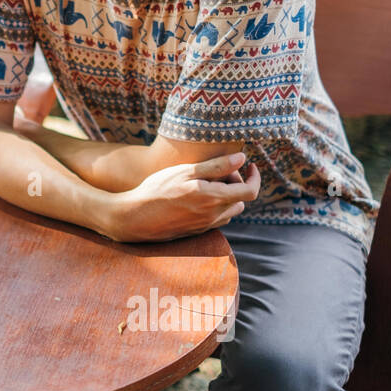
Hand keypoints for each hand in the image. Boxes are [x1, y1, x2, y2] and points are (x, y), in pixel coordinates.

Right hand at [107, 153, 259, 242]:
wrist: (135, 216)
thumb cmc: (158, 189)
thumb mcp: (187, 171)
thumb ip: (217, 165)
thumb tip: (242, 158)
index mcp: (215, 198)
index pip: (250, 191)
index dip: (255, 177)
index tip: (250, 165)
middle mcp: (213, 215)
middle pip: (241, 201)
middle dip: (237, 184)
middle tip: (219, 172)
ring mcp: (205, 226)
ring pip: (229, 212)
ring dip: (227, 198)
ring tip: (207, 184)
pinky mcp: (195, 232)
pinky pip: (215, 220)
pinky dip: (215, 208)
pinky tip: (197, 199)